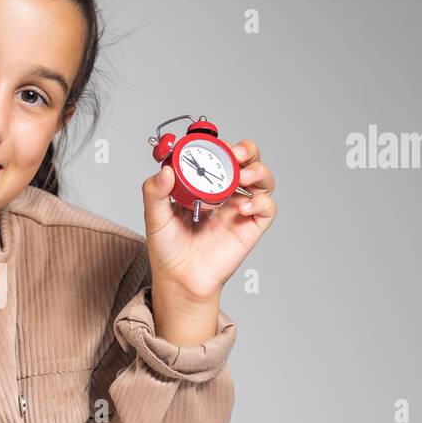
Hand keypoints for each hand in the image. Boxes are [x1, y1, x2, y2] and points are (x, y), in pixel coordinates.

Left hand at [142, 139, 277, 301]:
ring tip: (243, 177)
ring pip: (263, 179)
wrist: (179, 280)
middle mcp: (225, 193)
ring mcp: (239, 209)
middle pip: (246, 160)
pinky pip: (267, 207)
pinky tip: (241, 206)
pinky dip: (260, 201)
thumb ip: (154, 193)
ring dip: (258, 171)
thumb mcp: (154, 217)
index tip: (213, 142)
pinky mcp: (251, 227)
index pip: (218, 155)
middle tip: (235, 153)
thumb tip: (165, 170)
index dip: (220, 145)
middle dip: (246, 150)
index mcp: (203, 185)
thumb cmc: (167, 249)